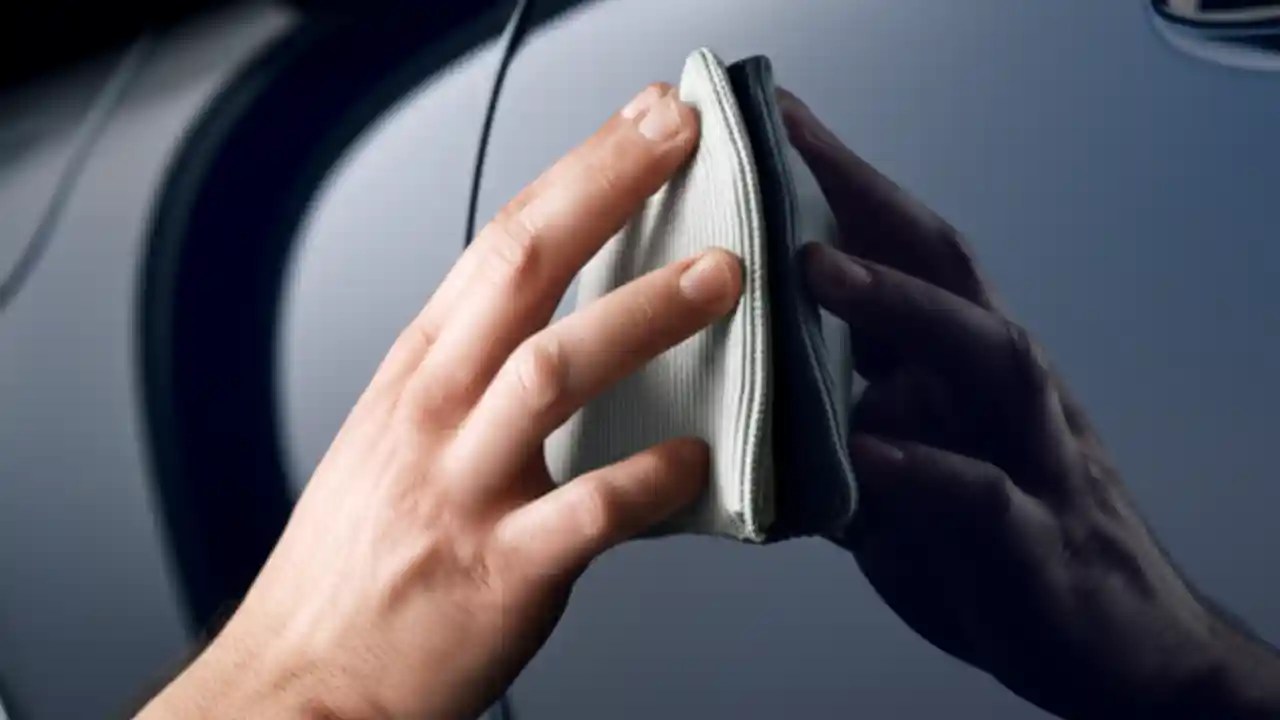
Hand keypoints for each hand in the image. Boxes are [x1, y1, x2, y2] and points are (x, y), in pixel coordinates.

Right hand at [138, 83, 741, 719]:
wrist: (307, 683)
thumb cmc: (359, 561)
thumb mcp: (398, 439)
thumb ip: (474, 379)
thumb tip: (564, 325)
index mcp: (418, 373)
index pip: (501, 242)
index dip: (580, 172)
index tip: (641, 125)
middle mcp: (435, 413)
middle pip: (522, 270)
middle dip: (607, 191)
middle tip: (680, 141)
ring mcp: (463, 488)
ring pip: (551, 372)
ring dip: (641, 316)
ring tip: (719, 280)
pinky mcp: (499, 571)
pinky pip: (584, 513)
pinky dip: (647, 481)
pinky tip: (697, 461)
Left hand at [780, 90, 1279, 718]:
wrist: (1106, 636)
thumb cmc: (988, 540)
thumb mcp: (903, 465)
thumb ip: (835, 418)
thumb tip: (743, 379)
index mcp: (960, 363)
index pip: (903, 249)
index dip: (841, 182)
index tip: (773, 119)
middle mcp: (1000, 387)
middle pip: (947, 269)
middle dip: (866, 202)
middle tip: (788, 150)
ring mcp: (1027, 453)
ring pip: (983, 356)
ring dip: (902, 306)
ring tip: (819, 269)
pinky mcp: (1035, 536)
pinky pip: (981, 494)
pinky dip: (925, 468)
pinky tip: (866, 450)